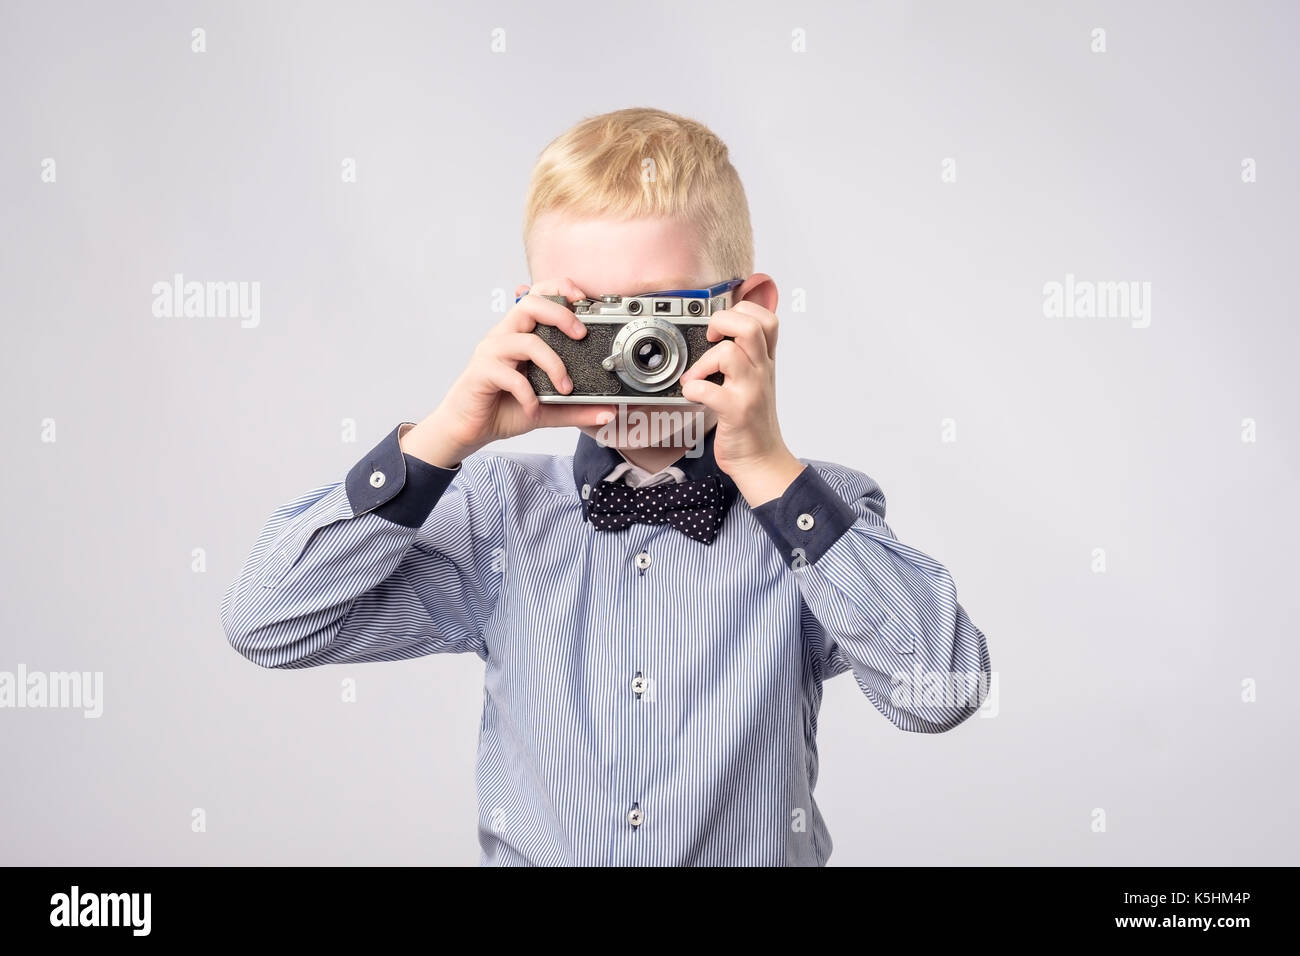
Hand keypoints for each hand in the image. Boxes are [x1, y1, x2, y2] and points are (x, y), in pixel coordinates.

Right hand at [401, 278, 616, 468]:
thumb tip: (607, 411)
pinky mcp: (482, 372)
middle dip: (561, 314)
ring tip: (564, 387)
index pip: (537, 296)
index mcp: (520, 334)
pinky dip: (528, 395)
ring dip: (552, 363)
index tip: (583, 299)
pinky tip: (533, 409)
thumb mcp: (548, 408)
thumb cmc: (504, 408)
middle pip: (530, 303)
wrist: (470, 430)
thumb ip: (576, 408)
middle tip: (581, 334)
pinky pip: (510, 376)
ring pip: (526, 340)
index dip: (560, 289)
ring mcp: (492, 352)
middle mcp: (505, 336)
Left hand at [679, 301, 803, 505]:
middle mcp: (761, 371)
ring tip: (697, 377)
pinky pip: (709, 390)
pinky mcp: (736, 412)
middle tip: (709, 340)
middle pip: (749, 325)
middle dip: (721, 322)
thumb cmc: (752, 421)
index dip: (742, 310)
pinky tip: (693, 396)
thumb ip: (746, 356)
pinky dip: (693, 390)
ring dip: (702, 362)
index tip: (723, 327)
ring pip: (728, 353)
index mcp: (765, 361)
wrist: (761, 459)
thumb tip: (719, 331)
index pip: (766, 317)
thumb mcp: (756, 381)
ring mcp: (750, 391)